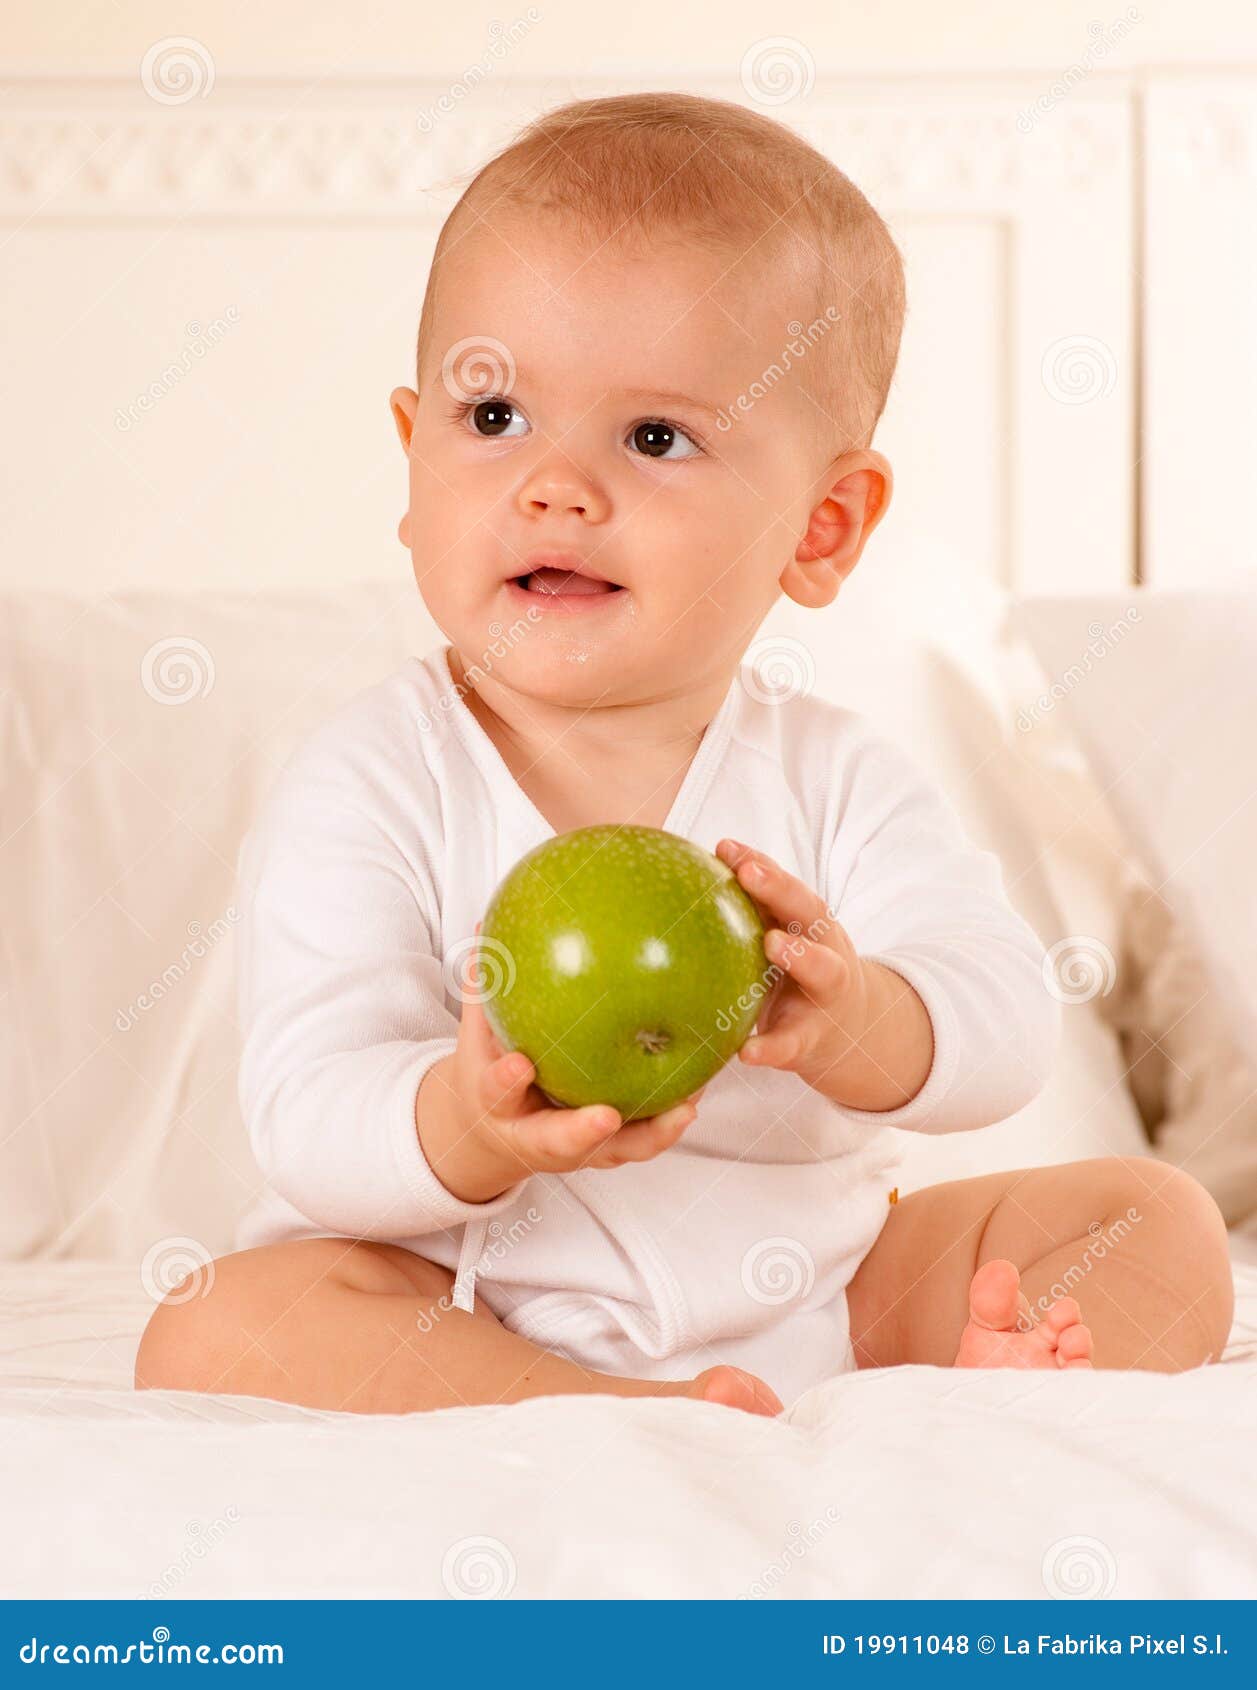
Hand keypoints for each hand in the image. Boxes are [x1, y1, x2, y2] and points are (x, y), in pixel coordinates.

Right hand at [416, 926, 704, 1202]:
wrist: (498, 1134)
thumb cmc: (492, 1069)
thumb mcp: (479, 1033)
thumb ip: (485, 985)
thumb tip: (486, 917)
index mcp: (498, 1107)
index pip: (498, 1094)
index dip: (507, 1081)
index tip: (521, 1064)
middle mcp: (538, 1138)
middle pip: (561, 1144)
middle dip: (584, 1133)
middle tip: (607, 1117)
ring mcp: (580, 1150)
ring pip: (619, 1149)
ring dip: (654, 1134)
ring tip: (686, 1106)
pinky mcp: (613, 1150)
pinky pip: (646, 1136)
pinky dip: (672, 1118)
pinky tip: (701, 1085)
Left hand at [715, 838, 870, 1091]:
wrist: (848, 1029)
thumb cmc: (794, 974)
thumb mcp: (777, 938)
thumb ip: (743, 914)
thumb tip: (674, 880)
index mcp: (807, 922)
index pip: (784, 885)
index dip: (759, 864)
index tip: (725, 848)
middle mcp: (823, 947)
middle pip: (809, 911)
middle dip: (781, 889)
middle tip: (749, 873)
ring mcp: (824, 994)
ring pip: (824, 970)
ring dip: (802, 954)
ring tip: (773, 943)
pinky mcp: (813, 1038)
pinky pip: (794, 1043)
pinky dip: (773, 1048)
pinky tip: (746, 1053)